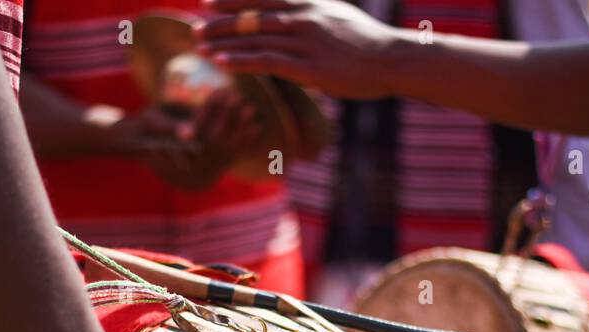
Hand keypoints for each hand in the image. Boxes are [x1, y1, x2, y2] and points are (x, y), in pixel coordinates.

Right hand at [125, 91, 260, 190]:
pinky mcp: (217, 170)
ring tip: (250, 107)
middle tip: (239, 97)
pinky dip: (247, 143)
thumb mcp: (155, 123)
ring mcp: (206, 172)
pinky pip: (235, 158)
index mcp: (177, 157)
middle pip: (215, 143)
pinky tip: (258, 127)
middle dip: (228, 119)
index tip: (221, 91)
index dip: (211, 113)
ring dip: (240, 129)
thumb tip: (189, 133)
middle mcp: (192, 170)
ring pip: (227, 151)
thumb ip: (171, 128)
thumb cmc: (150, 128)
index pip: (197, 136)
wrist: (153, 148)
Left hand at [196, 0, 401, 99]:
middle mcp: (304, 17)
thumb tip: (294, 17)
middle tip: (195, 29)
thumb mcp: (337, 17)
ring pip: (255, 38)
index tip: (207, 2)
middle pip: (252, 16)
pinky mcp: (310, 68)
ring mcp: (307, 42)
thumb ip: (312, 15)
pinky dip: (241, 60)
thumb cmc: (367, 43)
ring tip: (199, 45)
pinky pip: (267, 61)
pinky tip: (220, 62)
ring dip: (224, 41)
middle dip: (220, 22)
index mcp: (309, 3)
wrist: (394, 59)